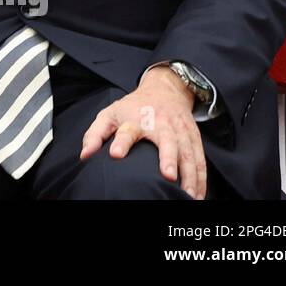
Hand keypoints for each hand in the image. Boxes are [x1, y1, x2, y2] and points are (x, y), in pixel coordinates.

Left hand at [79, 66, 206, 198]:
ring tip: (188, 196)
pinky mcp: (193, 137)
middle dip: (168, 158)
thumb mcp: (109, 114)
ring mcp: (179, 131)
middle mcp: (160, 125)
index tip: (115, 154)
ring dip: (190, 175)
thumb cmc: (132, 107)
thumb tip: (85, 156)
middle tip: (168, 176)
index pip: (127, 130)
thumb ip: (95, 134)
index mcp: (136, 119)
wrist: (164, 89)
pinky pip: (200, 160)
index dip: (121, 142)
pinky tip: (198, 195)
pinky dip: (201, 178)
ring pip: (188, 153)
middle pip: (166, 141)